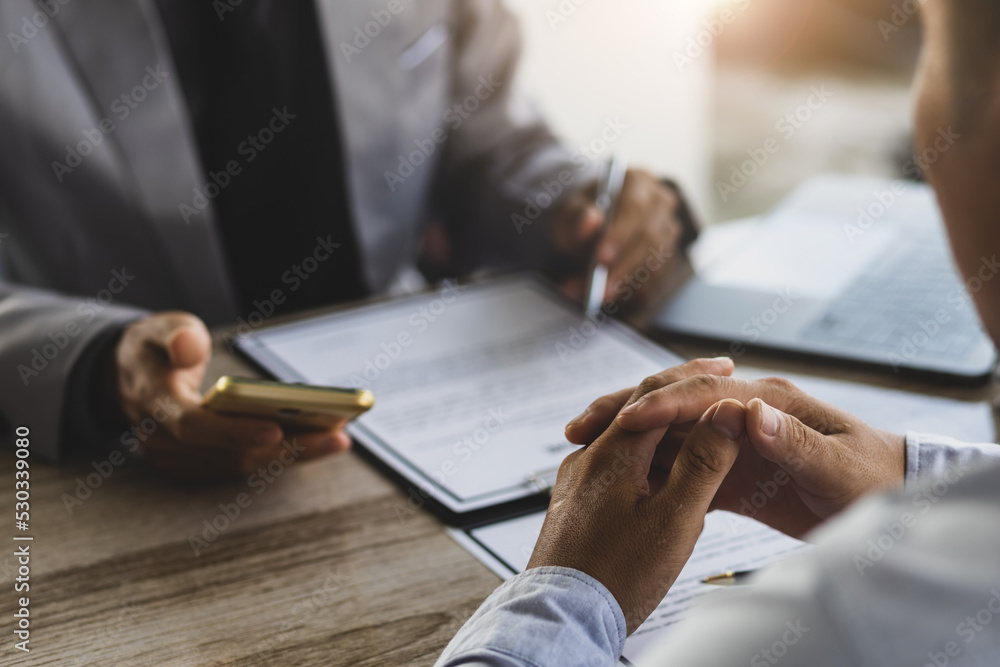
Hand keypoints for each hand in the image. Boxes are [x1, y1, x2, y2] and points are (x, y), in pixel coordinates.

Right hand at [113, 312, 350, 479]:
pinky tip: (317, 442)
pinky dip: (280, 457)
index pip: (194, 426)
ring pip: (242, 466)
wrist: (129, 378)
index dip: (235, 431)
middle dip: (287, 447)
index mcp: (154, 403)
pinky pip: (244, 467)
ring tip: (338, 438)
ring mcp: (179, 460)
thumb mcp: (158, 329)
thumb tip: (189, 347)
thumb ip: (176, 336)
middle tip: (337, 436)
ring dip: (293, 455)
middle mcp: (163, 441)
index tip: (277, 426)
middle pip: (231, 455)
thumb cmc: (154, 350)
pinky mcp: (196, 467)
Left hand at [529, 391, 745, 633]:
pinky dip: (644, 453)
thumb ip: (703, 464)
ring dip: (662, 424)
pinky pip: (614, 462)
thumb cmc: (616, 575)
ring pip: (625, 436)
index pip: (656, 394)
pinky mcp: (576, 501)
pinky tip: (660, 469)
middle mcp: (587, 456)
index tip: (727, 367)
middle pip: (637, 408)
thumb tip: (727, 412)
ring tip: (696, 423)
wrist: (561, 616)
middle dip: (677, 393)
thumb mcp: (674, 520)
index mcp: (612, 452)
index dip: (695, 378)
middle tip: (712, 379)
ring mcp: (578, 479)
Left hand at [551, 169, 681, 304]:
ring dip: (624, 284)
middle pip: (649, 238)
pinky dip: (629, 293)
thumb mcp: (569, 212)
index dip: (620, 235)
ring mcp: (668, 230)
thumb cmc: (582, 214)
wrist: (592, 225)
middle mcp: (661, 204)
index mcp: (638, 182)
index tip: (601, 259)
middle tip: (597, 290)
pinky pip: (655, 280)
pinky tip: (606, 297)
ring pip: (655, 263)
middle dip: (622, 268)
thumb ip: (576, 216)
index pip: (635, 208)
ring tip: (591, 296)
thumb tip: (590, 220)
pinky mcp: (667, 256)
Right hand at [567, 363, 905, 536]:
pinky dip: (648, 473)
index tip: (625, 423)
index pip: (702, 395)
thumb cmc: (874, 478)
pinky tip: (618, 485)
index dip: (661, 406)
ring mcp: (732, 439)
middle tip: (577, 429)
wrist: (888, 499)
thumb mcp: (840, 466)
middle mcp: (742, 413)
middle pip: (670, 406)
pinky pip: (680, 467)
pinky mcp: (730, 469)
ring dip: (626, 443)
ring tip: (582, 456)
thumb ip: (796, 441)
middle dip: (622, 412)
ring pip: (667, 434)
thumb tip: (749, 412)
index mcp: (767, 401)